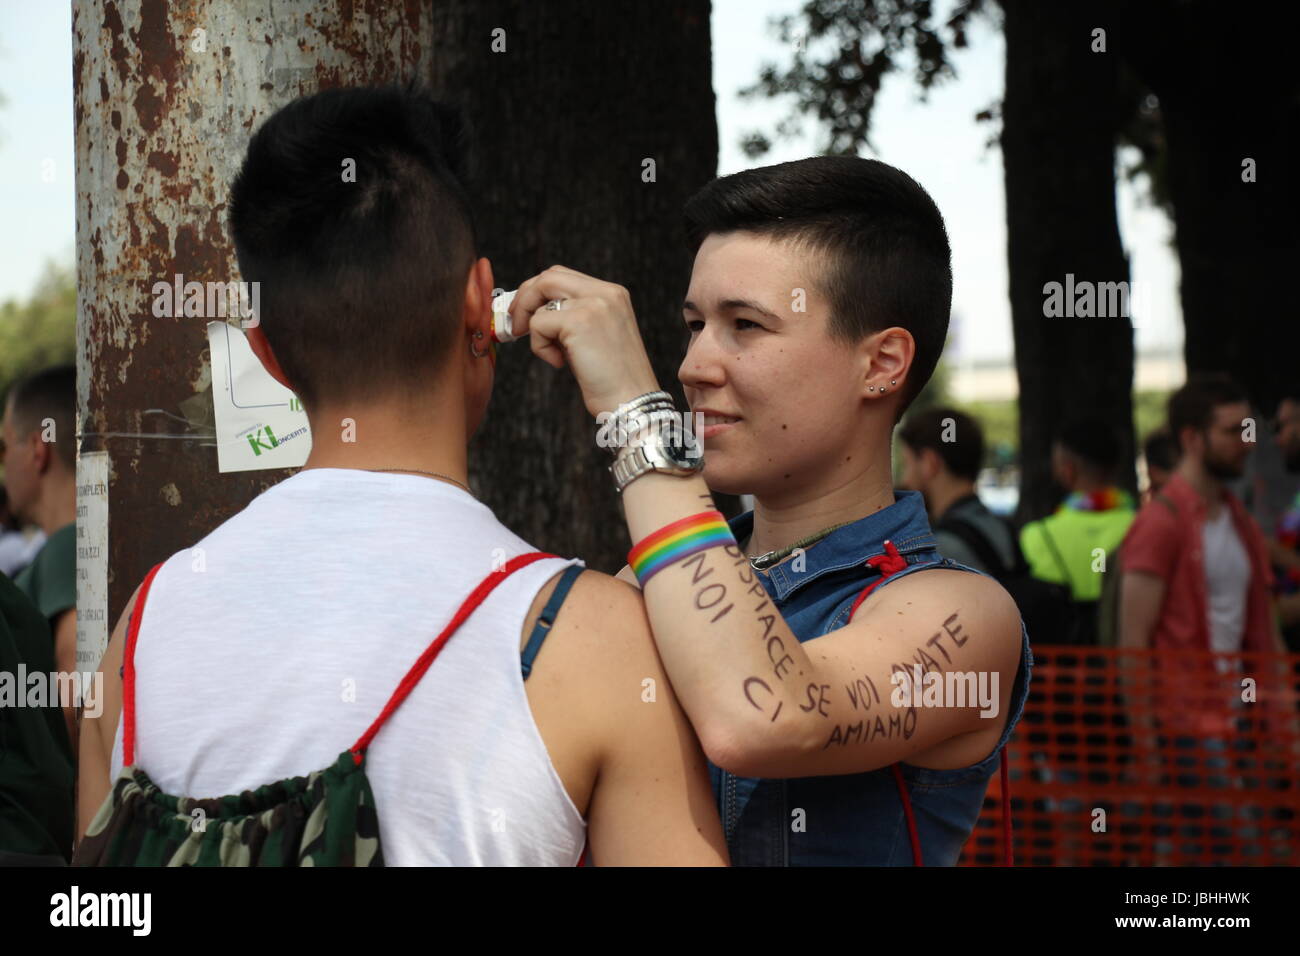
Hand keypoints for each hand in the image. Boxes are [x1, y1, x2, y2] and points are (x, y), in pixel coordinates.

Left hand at [508, 265, 661, 417]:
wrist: (631, 402)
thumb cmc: (611, 379)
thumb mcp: (595, 336)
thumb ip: (573, 316)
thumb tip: (534, 310)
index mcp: (613, 294)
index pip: (563, 276)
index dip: (537, 292)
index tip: (524, 314)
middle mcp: (606, 292)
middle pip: (548, 276)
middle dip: (524, 299)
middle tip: (516, 326)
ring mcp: (594, 304)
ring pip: (540, 294)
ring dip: (533, 326)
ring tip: (552, 353)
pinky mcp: (580, 321)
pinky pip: (538, 323)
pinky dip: (540, 346)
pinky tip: (560, 363)